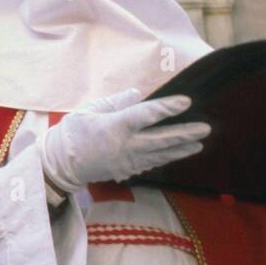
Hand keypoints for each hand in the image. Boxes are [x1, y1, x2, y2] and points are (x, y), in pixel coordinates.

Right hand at [41, 89, 210, 190]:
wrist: (59, 164)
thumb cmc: (72, 133)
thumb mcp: (90, 110)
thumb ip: (116, 102)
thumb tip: (137, 93)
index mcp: (114, 126)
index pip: (147, 115)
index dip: (168, 108)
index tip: (186, 102)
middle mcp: (124, 146)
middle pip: (161, 140)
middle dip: (185, 134)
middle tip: (206, 129)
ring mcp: (127, 161)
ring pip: (161, 155)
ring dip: (181, 149)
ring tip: (199, 143)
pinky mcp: (126, 170)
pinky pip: (151, 163)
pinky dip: (166, 158)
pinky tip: (178, 153)